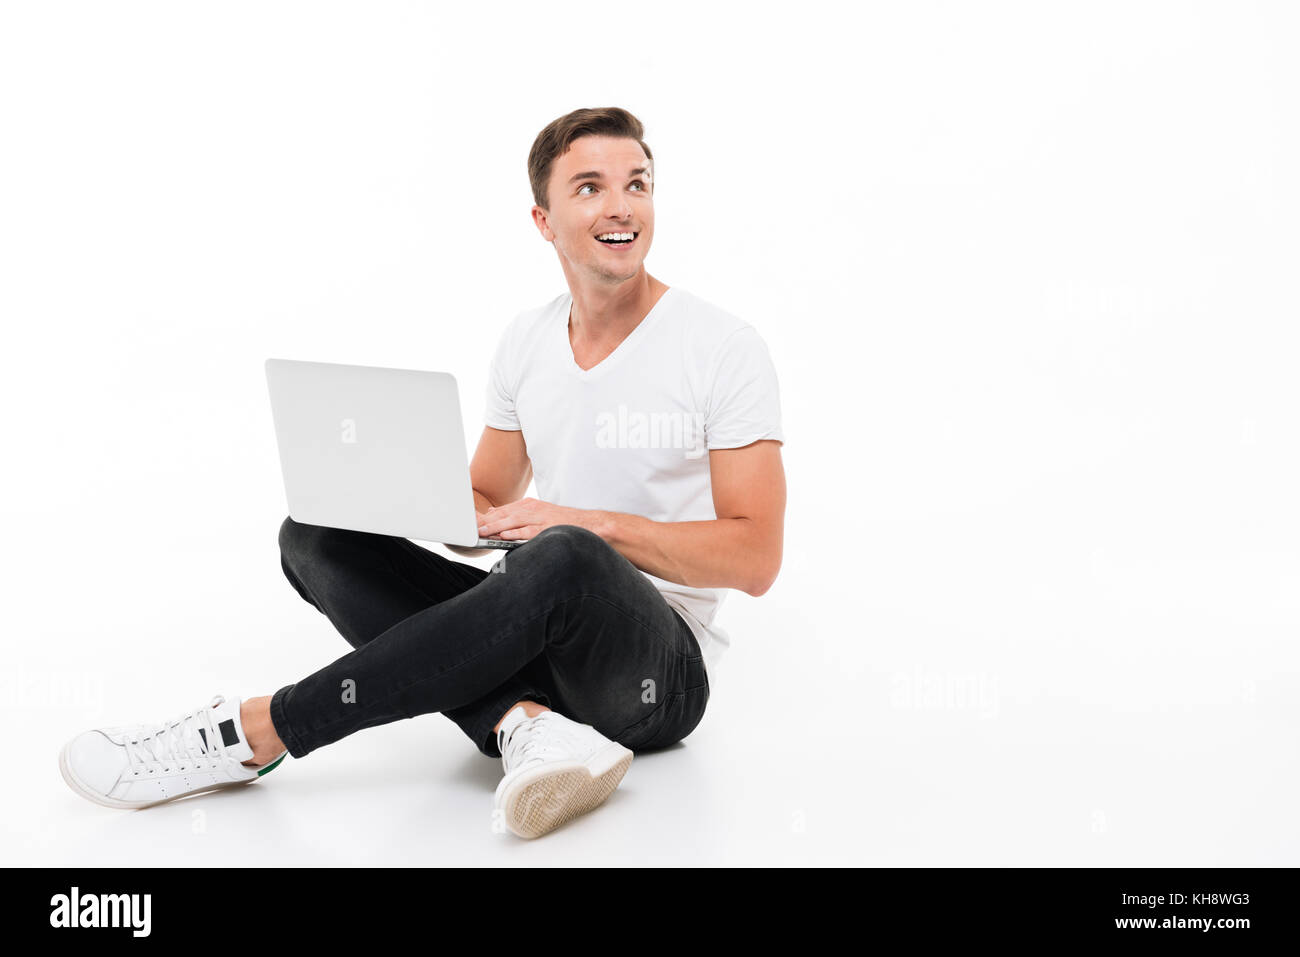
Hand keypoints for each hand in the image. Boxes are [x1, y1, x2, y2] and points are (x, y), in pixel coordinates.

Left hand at [476, 497, 595, 540]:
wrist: (590, 524)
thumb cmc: (564, 522)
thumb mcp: (540, 514)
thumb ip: (520, 516)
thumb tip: (496, 518)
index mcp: (531, 505)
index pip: (505, 510)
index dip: (488, 516)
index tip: (473, 521)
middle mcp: (534, 509)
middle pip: (505, 514)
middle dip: (487, 521)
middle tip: (472, 527)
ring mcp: (541, 519)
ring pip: (513, 521)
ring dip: (496, 527)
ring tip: (482, 532)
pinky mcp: (548, 529)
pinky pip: (528, 531)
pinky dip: (515, 533)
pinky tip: (504, 536)